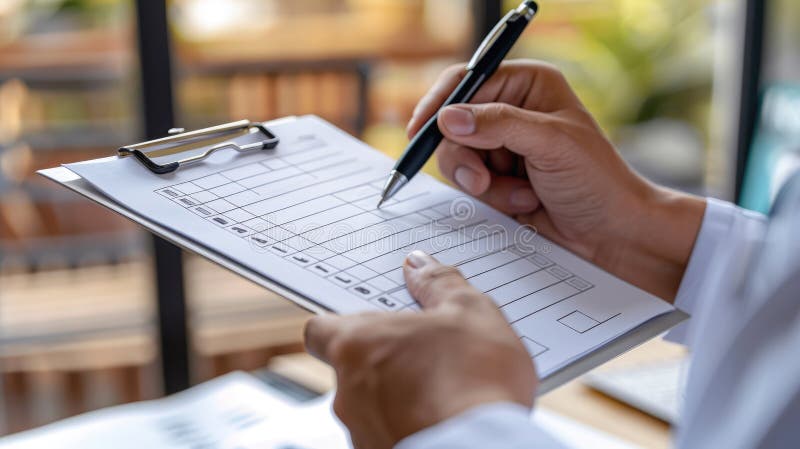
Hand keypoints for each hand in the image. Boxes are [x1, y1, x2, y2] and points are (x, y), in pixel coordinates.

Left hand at [304, 251, 535, 448]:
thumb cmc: (475, 382)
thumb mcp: (470, 312)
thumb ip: (439, 284)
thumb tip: (421, 264)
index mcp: (356, 345)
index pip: (320, 329)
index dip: (343, 325)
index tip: (372, 324)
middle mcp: (347, 393)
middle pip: (354, 369)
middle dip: (388, 363)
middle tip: (430, 357)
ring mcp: (361, 432)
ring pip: (373, 407)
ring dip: (401, 398)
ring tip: (448, 394)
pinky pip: (391, 435)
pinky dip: (412, 426)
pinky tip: (445, 422)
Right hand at [408, 60, 704, 300]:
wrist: (613, 233)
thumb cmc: (597, 181)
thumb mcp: (550, 144)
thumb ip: (498, 125)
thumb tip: (448, 118)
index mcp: (528, 85)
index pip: (467, 81)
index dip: (440, 104)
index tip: (420, 130)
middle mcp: (511, 111)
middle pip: (453, 124)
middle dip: (466, 158)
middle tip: (482, 181)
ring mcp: (502, 147)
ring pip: (456, 158)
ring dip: (484, 184)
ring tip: (522, 195)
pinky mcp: (497, 178)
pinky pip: (468, 184)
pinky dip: (492, 198)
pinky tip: (525, 203)